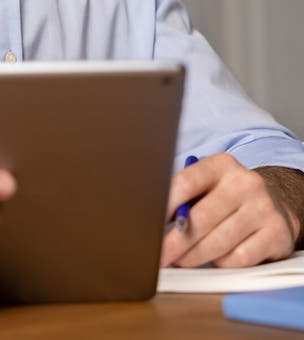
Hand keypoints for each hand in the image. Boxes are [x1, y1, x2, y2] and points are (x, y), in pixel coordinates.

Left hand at [161, 153, 298, 267]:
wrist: (275, 205)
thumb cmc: (229, 197)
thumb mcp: (209, 185)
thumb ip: (185, 195)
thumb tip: (154, 217)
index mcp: (221, 164)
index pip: (185, 183)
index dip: (165, 208)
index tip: (150, 225)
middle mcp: (245, 182)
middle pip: (200, 218)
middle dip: (175, 242)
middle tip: (160, 256)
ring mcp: (263, 207)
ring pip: (218, 242)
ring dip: (194, 257)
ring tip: (182, 260)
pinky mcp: (276, 234)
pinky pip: (239, 258)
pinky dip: (222, 263)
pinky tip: (217, 258)